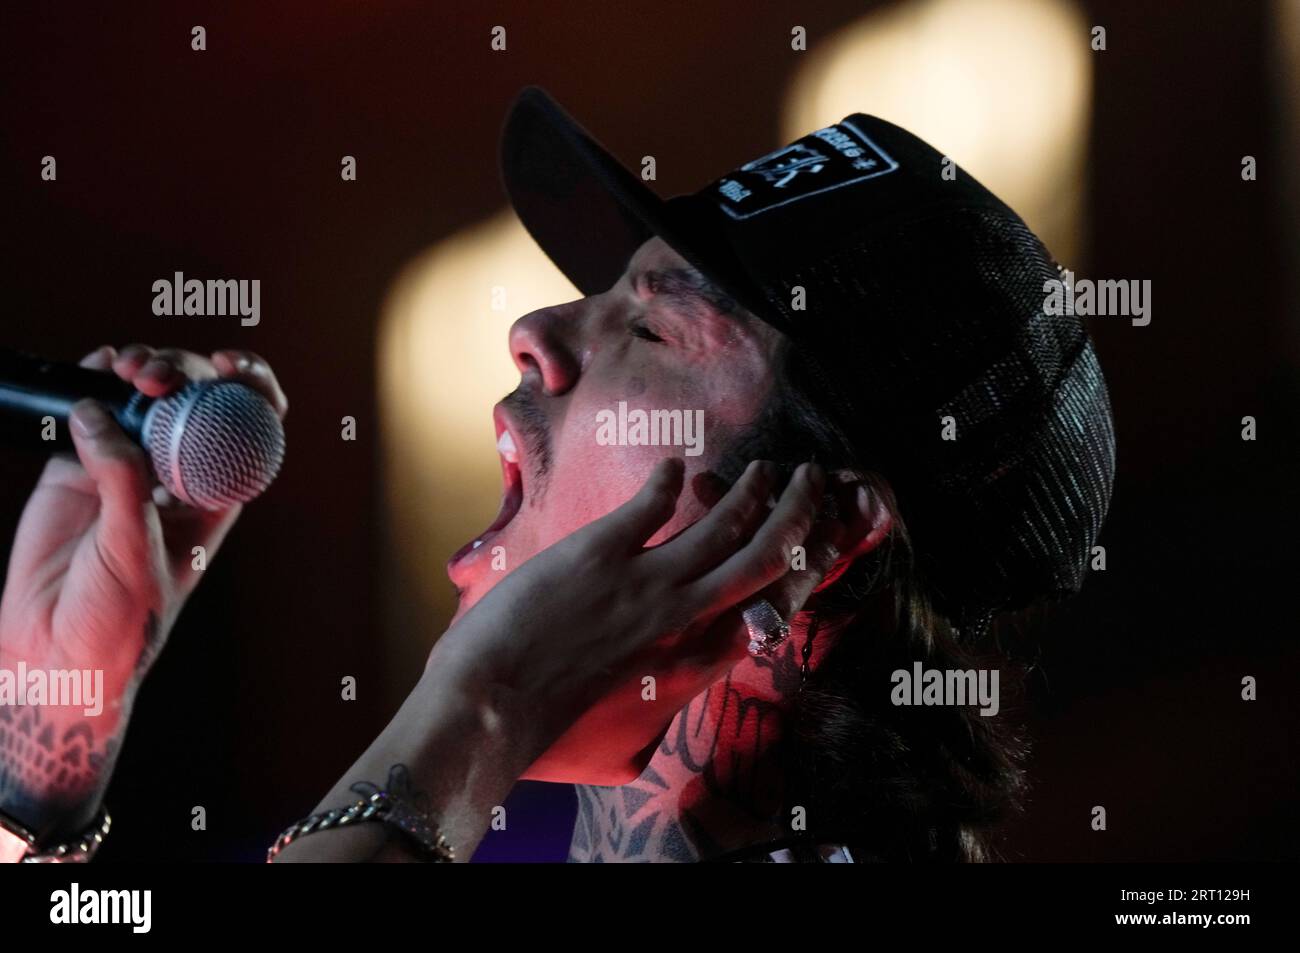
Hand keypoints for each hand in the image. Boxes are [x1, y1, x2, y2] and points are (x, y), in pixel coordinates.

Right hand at [0, 344, 286, 834]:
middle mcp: (176, 475)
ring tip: (124, 368)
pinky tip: (95, 367)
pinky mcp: (77, 469)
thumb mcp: (135, 550)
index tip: (230, 368)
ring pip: (146, 396)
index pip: (250, 429)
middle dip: (183, 370)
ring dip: (142, 367)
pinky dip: (93, 379)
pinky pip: (90, 410)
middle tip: (153, 375)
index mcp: (215, 496)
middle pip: (196, 399)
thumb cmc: (118, 621)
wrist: (55, 654)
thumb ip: (121, 481)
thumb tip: (101, 416)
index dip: (250, 388)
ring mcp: (127, 467)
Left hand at [429, 457, 871, 784]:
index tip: (807, 543)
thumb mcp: (618, 680)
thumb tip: (655, 631)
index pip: (760, 607)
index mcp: (684, 649)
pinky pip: (652, 507)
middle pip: (761, 559)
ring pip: (721, 527)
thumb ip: (648, 648)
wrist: (491, 702)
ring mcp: (644, 581)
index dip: (793, 570)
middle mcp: (678, 614)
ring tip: (765, 467)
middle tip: (810, 481)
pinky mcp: (601, 552)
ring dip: (750, 492)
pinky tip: (676, 465)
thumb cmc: (546, 703)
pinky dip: (669, 481)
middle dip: (795, 516)